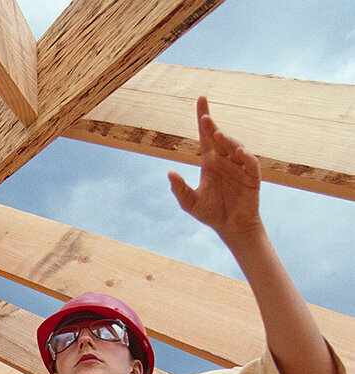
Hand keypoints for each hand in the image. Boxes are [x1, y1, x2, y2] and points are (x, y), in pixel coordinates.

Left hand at [168, 96, 261, 241]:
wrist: (230, 226)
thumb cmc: (210, 212)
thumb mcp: (190, 202)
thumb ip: (180, 189)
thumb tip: (169, 173)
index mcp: (210, 161)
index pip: (205, 136)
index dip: (203, 117)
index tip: (201, 99)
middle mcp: (225, 159)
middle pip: (219, 138)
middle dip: (212, 127)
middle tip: (205, 120)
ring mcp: (239, 166)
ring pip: (235, 146)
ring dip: (227, 140)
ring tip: (218, 136)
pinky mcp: (252, 176)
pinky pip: (250, 162)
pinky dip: (246, 156)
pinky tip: (239, 152)